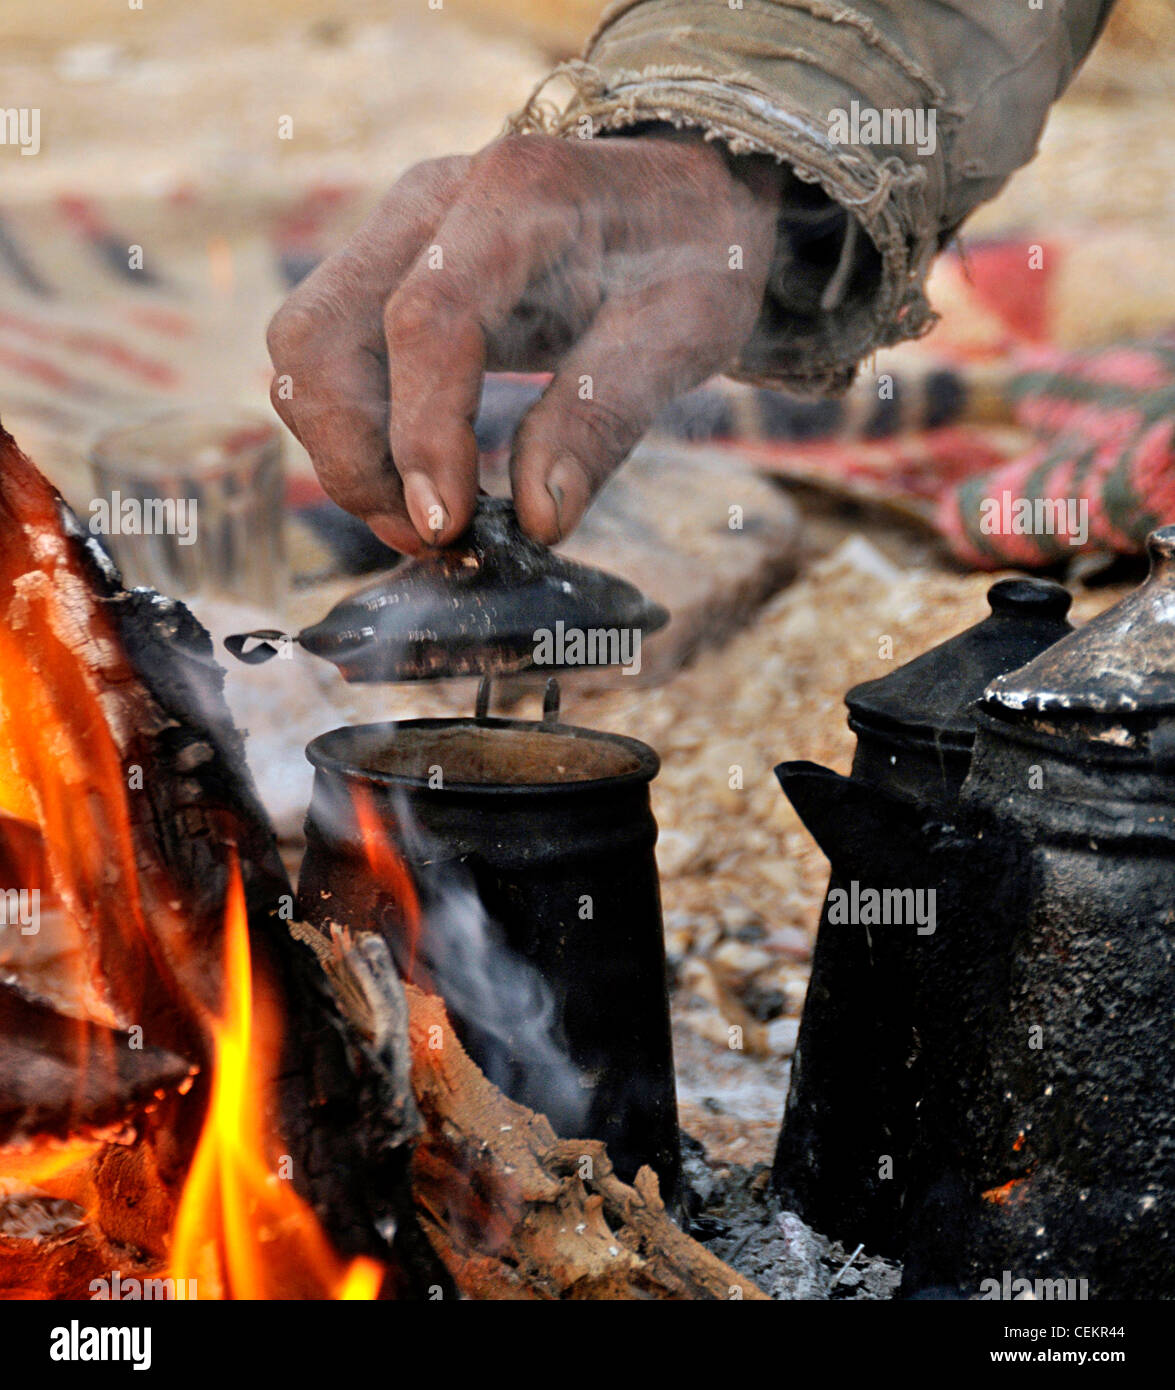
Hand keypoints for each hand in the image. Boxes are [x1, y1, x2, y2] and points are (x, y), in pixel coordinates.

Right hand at [266, 132, 782, 551]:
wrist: (682, 198)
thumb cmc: (695, 255)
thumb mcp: (684, 334)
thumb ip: (603, 419)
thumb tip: (539, 522)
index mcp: (516, 194)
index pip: (426, 317)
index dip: (420, 434)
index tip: (446, 528)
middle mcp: (429, 202)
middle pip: (320, 335)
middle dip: (357, 459)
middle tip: (435, 540)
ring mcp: (394, 235)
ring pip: (306, 353)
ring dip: (346, 455)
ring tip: (431, 523)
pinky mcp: (384, 276)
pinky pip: (331, 362)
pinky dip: (359, 437)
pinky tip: (424, 483)